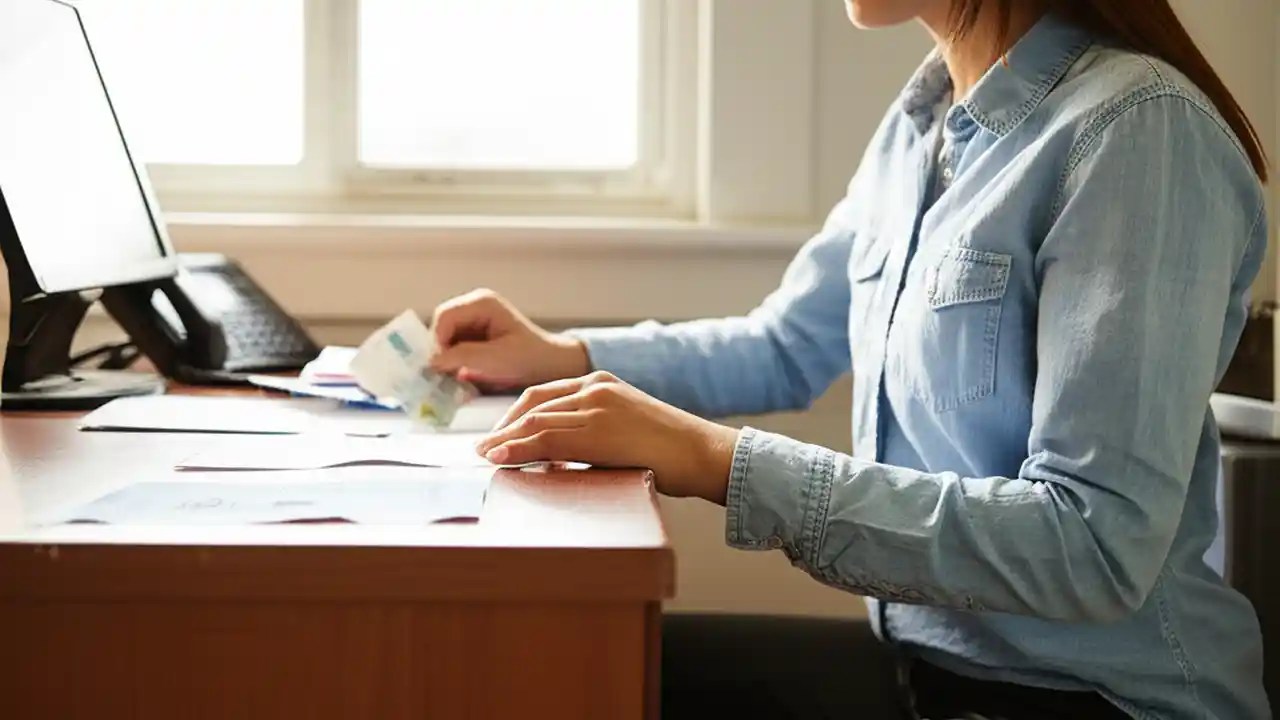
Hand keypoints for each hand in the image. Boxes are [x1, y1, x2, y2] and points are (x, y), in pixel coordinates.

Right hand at [430, 289, 589, 390]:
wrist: (552, 367)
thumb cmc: (530, 358)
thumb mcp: (497, 359)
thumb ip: (463, 356)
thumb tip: (431, 361)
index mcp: (482, 303)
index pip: (444, 316)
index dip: (437, 340)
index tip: (440, 366)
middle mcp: (474, 308)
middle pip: (441, 327)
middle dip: (440, 351)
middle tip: (443, 375)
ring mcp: (473, 322)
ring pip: (444, 340)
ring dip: (446, 360)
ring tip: (452, 379)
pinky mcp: (473, 338)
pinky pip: (453, 349)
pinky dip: (453, 364)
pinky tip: (460, 379)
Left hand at [475, 371, 739, 501]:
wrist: (702, 452)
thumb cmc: (670, 450)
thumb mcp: (625, 430)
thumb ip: (593, 434)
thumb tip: (560, 458)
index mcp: (602, 382)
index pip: (545, 395)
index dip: (515, 416)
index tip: (498, 435)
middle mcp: (596, 387)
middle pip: (534, 403)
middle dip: (504, 426)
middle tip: (484, 448)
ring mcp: (597, 406)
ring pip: (536, 420)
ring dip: (505, 440)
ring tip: (486, 457)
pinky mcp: (598, 430)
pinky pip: (547, 438)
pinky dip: (518, 448)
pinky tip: (501, 458)